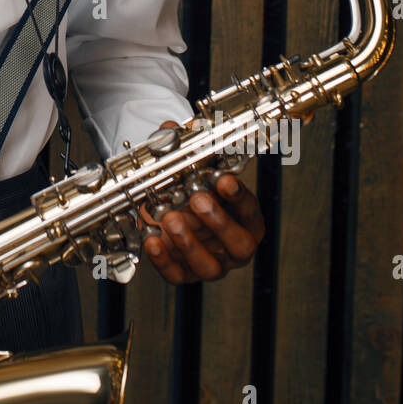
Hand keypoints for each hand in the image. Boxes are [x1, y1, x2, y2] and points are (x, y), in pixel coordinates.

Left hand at [138, 121, 264, 283]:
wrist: (168, 211)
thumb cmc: (188, 192)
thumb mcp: (188, 169)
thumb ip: (181, 148)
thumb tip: (170, 127)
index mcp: (245, 220)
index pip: (251, 210)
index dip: (239, 196)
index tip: (223, 179)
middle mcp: (233, 246)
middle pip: (240, 243)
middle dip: (219, 222)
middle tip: (197, 199)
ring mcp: (212, 263)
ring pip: (210, 266)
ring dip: (190, 243)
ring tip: (171, 218)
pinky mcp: (185, 274)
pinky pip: (177, 275)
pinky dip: (163, 261)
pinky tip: (151, 240)